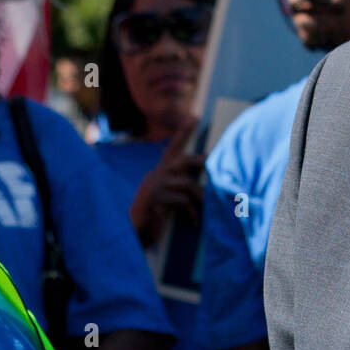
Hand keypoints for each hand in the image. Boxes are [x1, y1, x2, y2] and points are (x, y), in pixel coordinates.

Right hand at [129, 119, 202, 246]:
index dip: (184, 133)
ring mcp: (154, 185)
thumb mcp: (171, 196)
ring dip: (201, 197)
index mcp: (161, 171)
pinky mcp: (154, 199)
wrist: (135, 233)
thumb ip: (184, 185)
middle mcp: (157, 174)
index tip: (194, 116)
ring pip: (187, 184)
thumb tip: (210, 182)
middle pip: (183, 160)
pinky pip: (182, 200)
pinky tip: (194, 221)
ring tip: (207, 208)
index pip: (173, 148)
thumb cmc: (157, 215)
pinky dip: (191, 211)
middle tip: (215, 162)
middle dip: (201, 161)